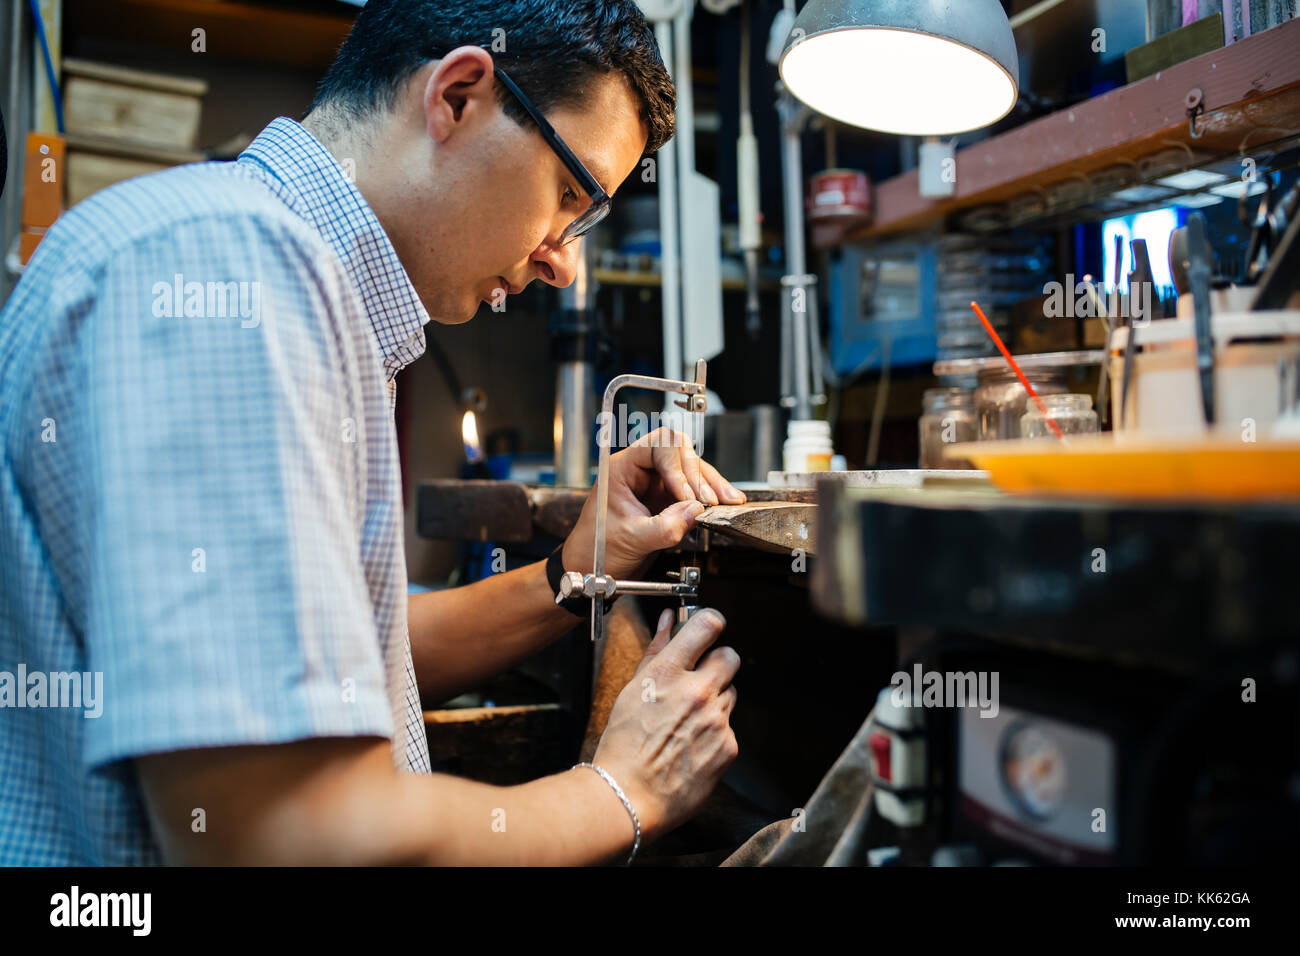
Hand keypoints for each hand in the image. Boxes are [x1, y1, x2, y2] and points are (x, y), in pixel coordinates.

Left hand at [562, 427, 745, 580]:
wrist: (594, 569)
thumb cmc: (597, 550)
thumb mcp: (630, 540)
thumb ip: (663, 527)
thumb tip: (694, 512)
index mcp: (621, 469)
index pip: (657, 447)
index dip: (676, 467)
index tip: (686, 494)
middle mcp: (640, 471)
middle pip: (679, 453)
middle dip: (699, 474)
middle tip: (711, 499)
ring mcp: (656, 484)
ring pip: (691, 470)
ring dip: (711, 484)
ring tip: (728, 500)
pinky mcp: (668, 500)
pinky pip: (694, 489)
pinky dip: (710, 496)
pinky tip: (725, 503)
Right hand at [592, 608, 739, 839]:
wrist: (628, 794)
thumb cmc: (624, 744)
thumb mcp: (632, 689)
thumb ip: (656, 650)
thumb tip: (668, 620)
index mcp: (669, 672)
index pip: (708, 625)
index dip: (711, 623)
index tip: (709, 627)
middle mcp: (697, 691)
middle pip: (730, 657)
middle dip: (718, 663)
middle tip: (700, 679)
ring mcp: (716, 719)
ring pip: (730, 693)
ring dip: (715, 701)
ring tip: (687, 721)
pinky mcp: (728, 746)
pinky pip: (729, 726)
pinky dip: (715, 733)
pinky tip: (691, 745)